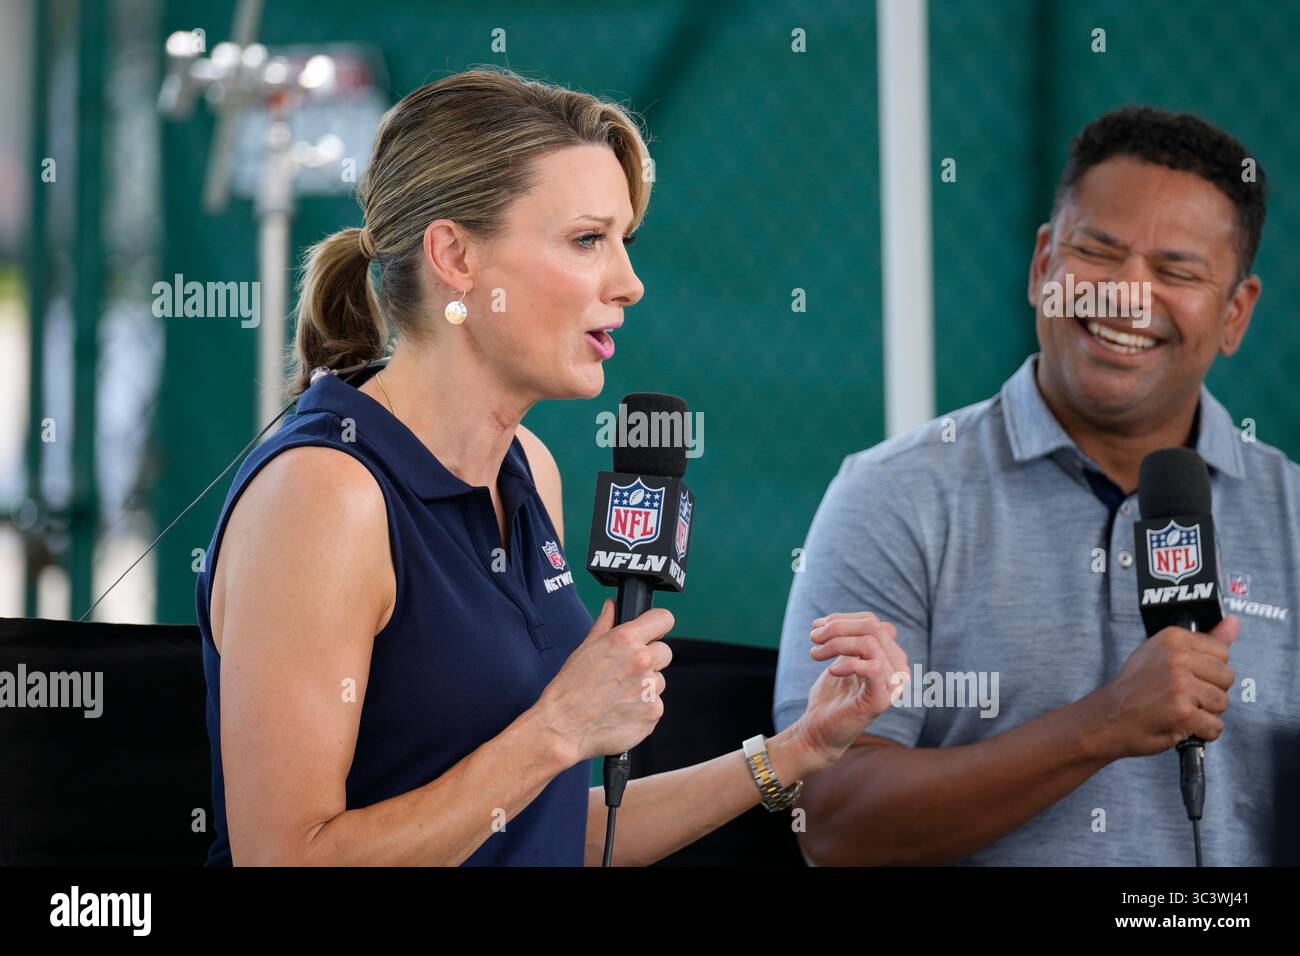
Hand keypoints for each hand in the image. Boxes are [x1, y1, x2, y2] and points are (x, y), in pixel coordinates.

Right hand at [533, 598, 673, 764]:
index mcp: (626, 640)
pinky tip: (621, 710)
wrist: (563, 727)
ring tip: (618, 695)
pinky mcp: (653, 713)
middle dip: (650, 659)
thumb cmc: (570, 689)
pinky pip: (655, 705)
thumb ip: (605, 624)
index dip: (657, 625)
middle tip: (625, 672)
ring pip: (659, 681)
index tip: (652, 633)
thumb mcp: (585, 648)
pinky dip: (642, 708)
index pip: (664, 619)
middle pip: (664, 652)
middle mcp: (642, 661)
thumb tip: (613, 606)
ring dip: (645, 686)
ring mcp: (650, 688)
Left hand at [788, 611, 909, 771]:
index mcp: (890, 657)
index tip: (817, 628)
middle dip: (837, 627)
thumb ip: (850, 639)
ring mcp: (892, 685)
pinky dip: (847, 664)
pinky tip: (831, 671)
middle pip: (873, 627)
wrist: (819, 730)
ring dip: (836, 643)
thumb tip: (847, 619)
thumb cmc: (831, 695)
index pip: (873, 622)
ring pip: (870, 643)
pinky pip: (872, 667)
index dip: (842, 619)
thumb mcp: (841, 659)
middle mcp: (898, 669)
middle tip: (813, 638)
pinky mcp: (881, 700)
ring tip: (815, 653)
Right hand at [1083, 615, 1237, 759]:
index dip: (1207, 670)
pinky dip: (1201, 732)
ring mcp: (1180, 685)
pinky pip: (1216, 726)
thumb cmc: (1135, 687)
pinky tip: (1180, 725)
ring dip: (1205, 713)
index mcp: (1172, 638)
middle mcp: (1177, 658)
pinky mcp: (1183, 712)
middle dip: (1209, 692)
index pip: (1221, 653)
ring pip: (1222, 703)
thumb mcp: (1163, 653)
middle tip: (1181, 695)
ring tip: (1178, 709)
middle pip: (1226, 678)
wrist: (1107, 718)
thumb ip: (1203, 640)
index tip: (1185, 675)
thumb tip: (1234, 623)